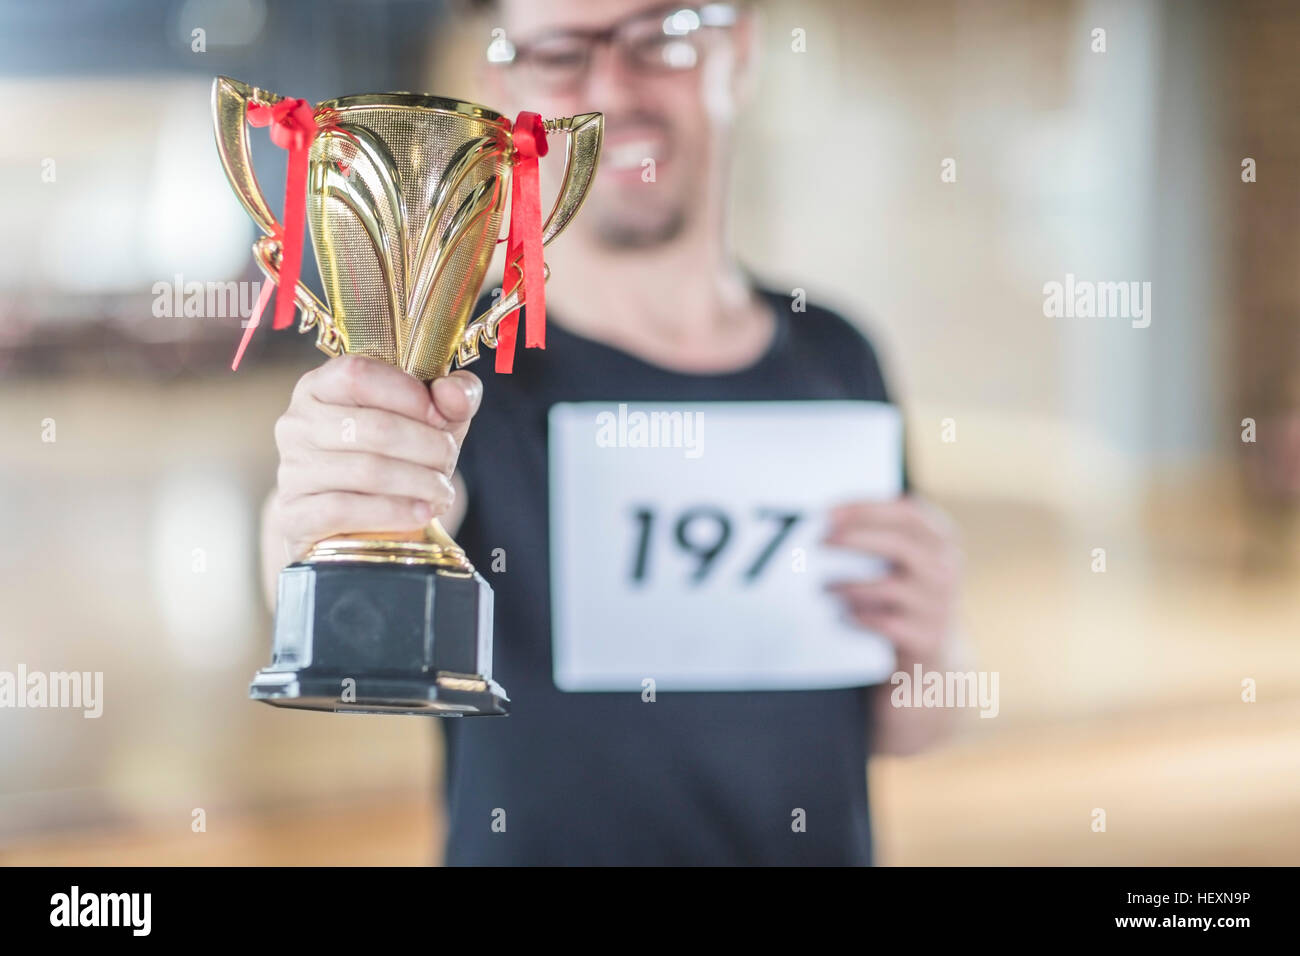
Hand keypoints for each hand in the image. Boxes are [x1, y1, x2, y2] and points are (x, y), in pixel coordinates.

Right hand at [268, 355, 481, 562]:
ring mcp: (292, 470)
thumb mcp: (431, 420)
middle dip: (427, 447)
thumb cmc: (397, 458)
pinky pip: (345, 510)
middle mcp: (298, 423)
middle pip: (374, 428)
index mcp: (322, 386)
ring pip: (366, 471)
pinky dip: (394, 512)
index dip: (408, 394)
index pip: (358, 374)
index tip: (441, 418)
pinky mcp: (295, 515)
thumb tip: (453, 393)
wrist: (363, 523)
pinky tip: (421, 513)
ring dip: (420, 483)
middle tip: (448, 462)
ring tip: (442, 492)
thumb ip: (454, 396)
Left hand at [822, 496, 962, 668]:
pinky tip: (843, 615)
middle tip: (820, 542)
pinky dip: (860, 617)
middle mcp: (944, 568)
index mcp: (940, 538)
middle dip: (855, 540)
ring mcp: (939, 604)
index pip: (907, 513)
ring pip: (889, 588)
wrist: (933, 643)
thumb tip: (828, 521)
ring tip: (824, 587)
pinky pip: (886, 623)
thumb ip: (878, 532)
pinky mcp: (927, 637)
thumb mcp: (906, 555)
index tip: (828, 513)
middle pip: (899, 546)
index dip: (866, 509)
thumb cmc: (907, 587)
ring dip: (849, 585)